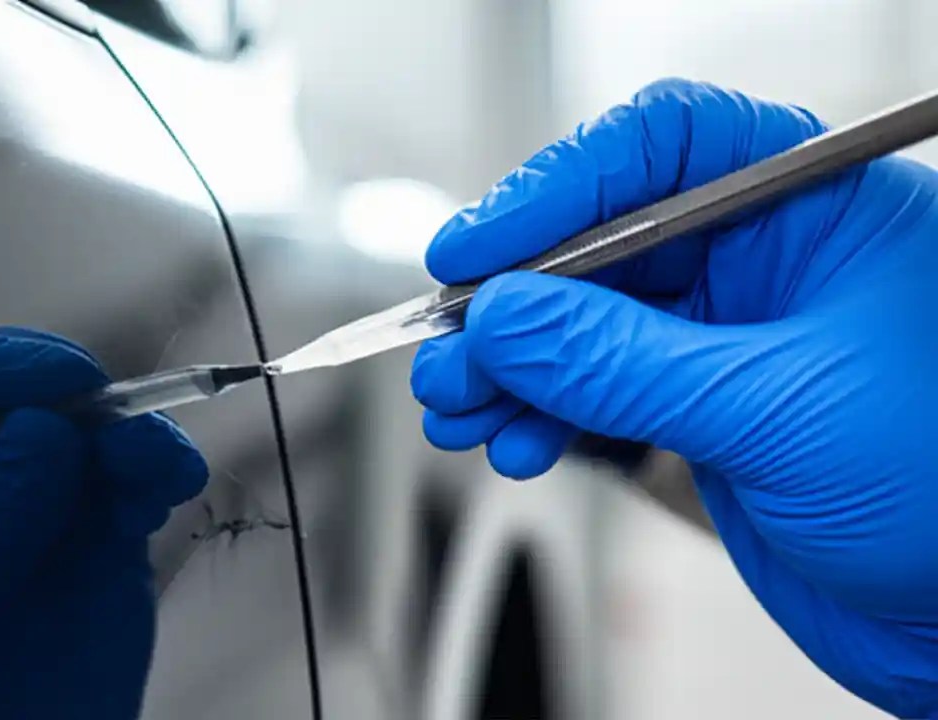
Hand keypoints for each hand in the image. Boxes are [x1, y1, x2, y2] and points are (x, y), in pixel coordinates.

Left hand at [0, 328, 207, 718]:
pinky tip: (159, 504)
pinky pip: (136, 449)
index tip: (46, 382)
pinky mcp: (99, 487)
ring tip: (153, 480)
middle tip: (106, 412)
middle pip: (9, 370)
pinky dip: (160, 461)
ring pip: (86, 404)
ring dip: (129, 427)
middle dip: (64, 385)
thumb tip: (46, 427)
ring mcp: (35, 464)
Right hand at [410, 79, 937, 716]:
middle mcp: (763, 262)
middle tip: (453, 346)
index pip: (665, 149)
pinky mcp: (696, 410)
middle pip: (602, 241)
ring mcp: (724, 339)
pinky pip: (592, 392)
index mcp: (813, 212)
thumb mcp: (778, 411)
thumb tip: (507, 319)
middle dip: (515, 299)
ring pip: (583, 324)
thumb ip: (626, 364)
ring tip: (459, 405)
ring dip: (510, 366)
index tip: (479, 249)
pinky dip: (539, 415)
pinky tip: (515, 439)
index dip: (559, 187)